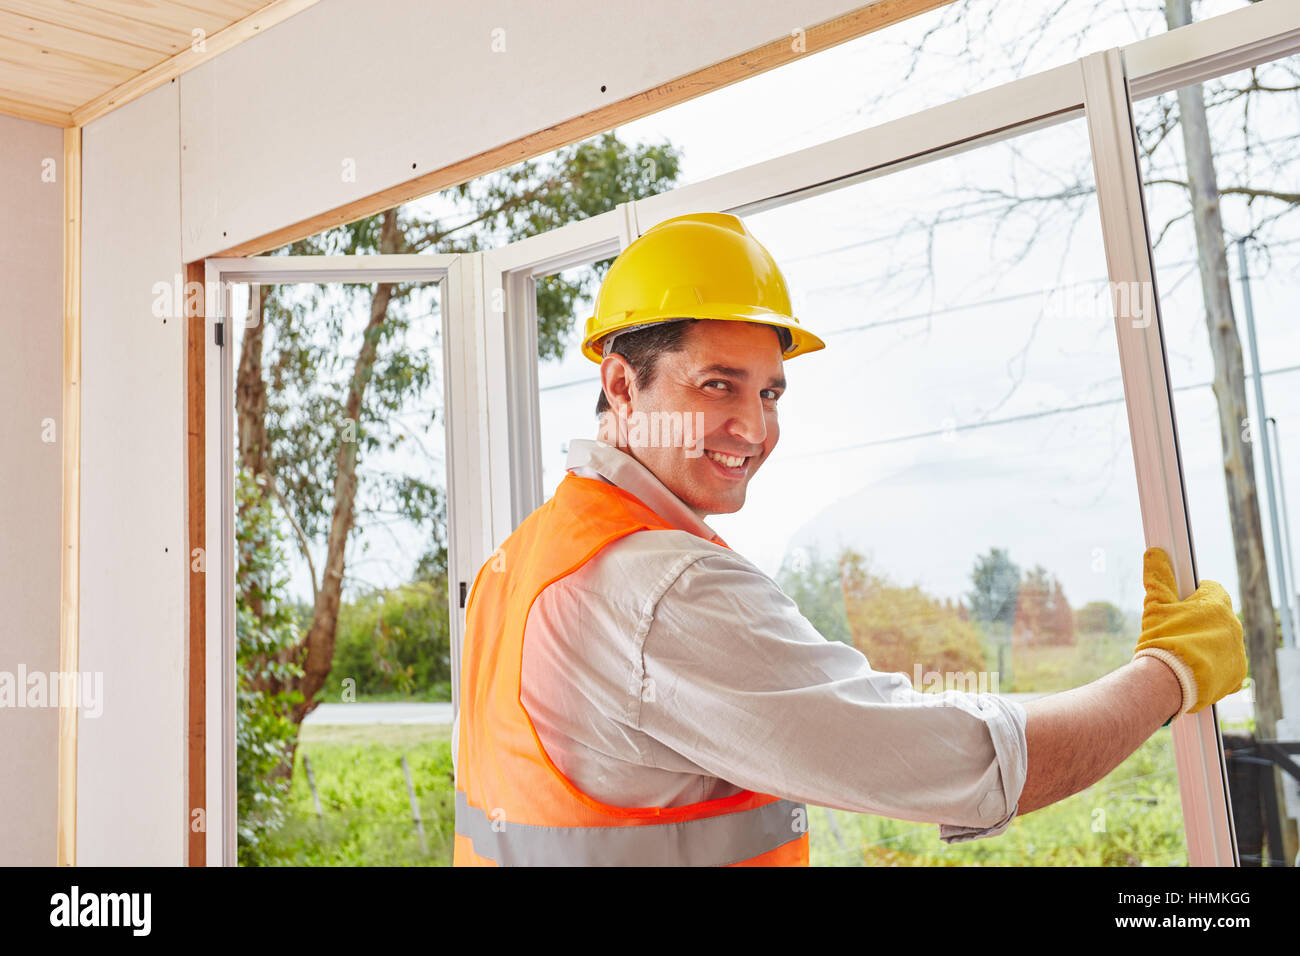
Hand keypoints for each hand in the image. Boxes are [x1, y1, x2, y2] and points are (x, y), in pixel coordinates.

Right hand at [1132, 547, 1247, 718]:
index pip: (1212, 588)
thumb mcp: (1156, 606)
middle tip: (1176, 628)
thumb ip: (1158, 579)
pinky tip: (1194, 667)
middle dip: (1199, 619)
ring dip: (1206, 642)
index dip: (1195, 592)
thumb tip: (1155, 554)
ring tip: (1182, 651)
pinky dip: (1213, 664)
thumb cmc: (1163, 640)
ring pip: (1222, 639)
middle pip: (1217, 615)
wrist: (1172, 681)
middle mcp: (1233, 625)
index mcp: (1216, 604)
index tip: (1181, 601)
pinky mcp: (1237, 674)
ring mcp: (1237, 651)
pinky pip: (1227, 664)